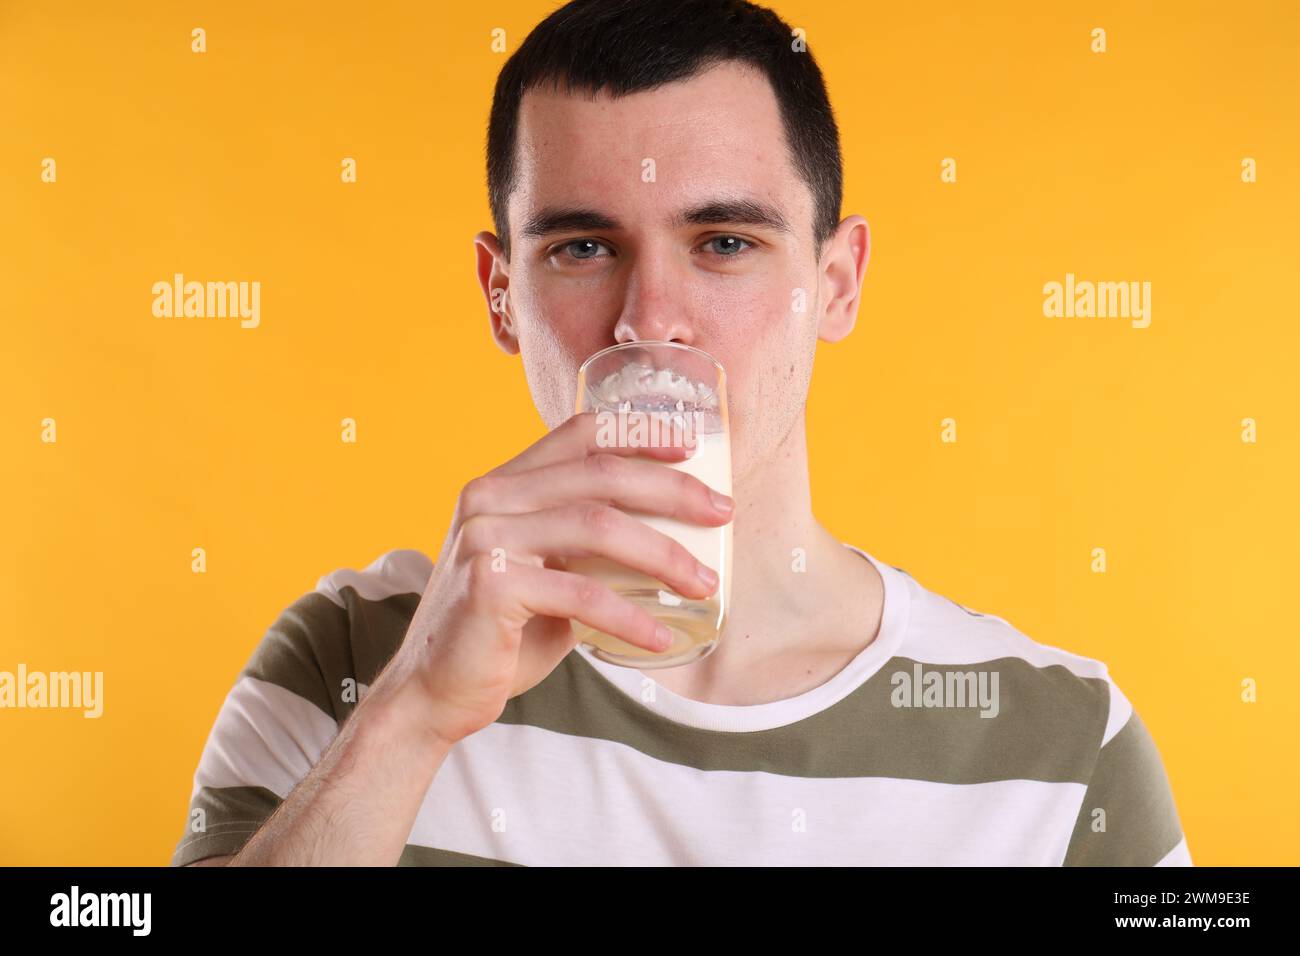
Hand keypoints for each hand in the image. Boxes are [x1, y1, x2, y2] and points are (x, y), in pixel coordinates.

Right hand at [376, 410, 733, 747]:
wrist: (433, 691)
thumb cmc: (501, 634)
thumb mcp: (546, 573)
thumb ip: (586, 547)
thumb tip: (671, 539)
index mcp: (503, 484)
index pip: (578, 434)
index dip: (640, 433)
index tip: (692, 449)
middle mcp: (489, 497)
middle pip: (601, 474)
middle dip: (674, 491)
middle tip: (722, 514)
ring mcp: (486, 537)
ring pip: (599, 526)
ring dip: (664, 555)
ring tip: (705, 584)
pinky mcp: (491, 585)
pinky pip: (581, 593)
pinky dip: (630, 617)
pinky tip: (660, 638)